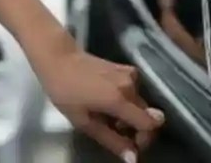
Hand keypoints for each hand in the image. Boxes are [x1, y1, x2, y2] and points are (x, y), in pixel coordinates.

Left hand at [34, 48, 164, 161]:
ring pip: (139, 103)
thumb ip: (112, 140)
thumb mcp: (84, 122)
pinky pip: (133, 91)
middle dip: (134, 128)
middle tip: (111, 130)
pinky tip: (106, 100)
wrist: (59, 58)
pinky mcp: (126, 68)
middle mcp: (131, 84)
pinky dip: (125, 100)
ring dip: (128, 114)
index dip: (145, 138)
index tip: (129, 142)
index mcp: (120, 99)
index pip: (151, 123)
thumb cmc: (65, 91)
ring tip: (104, 114)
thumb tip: (133, 158)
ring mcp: (130, 73)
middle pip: (146, 114)